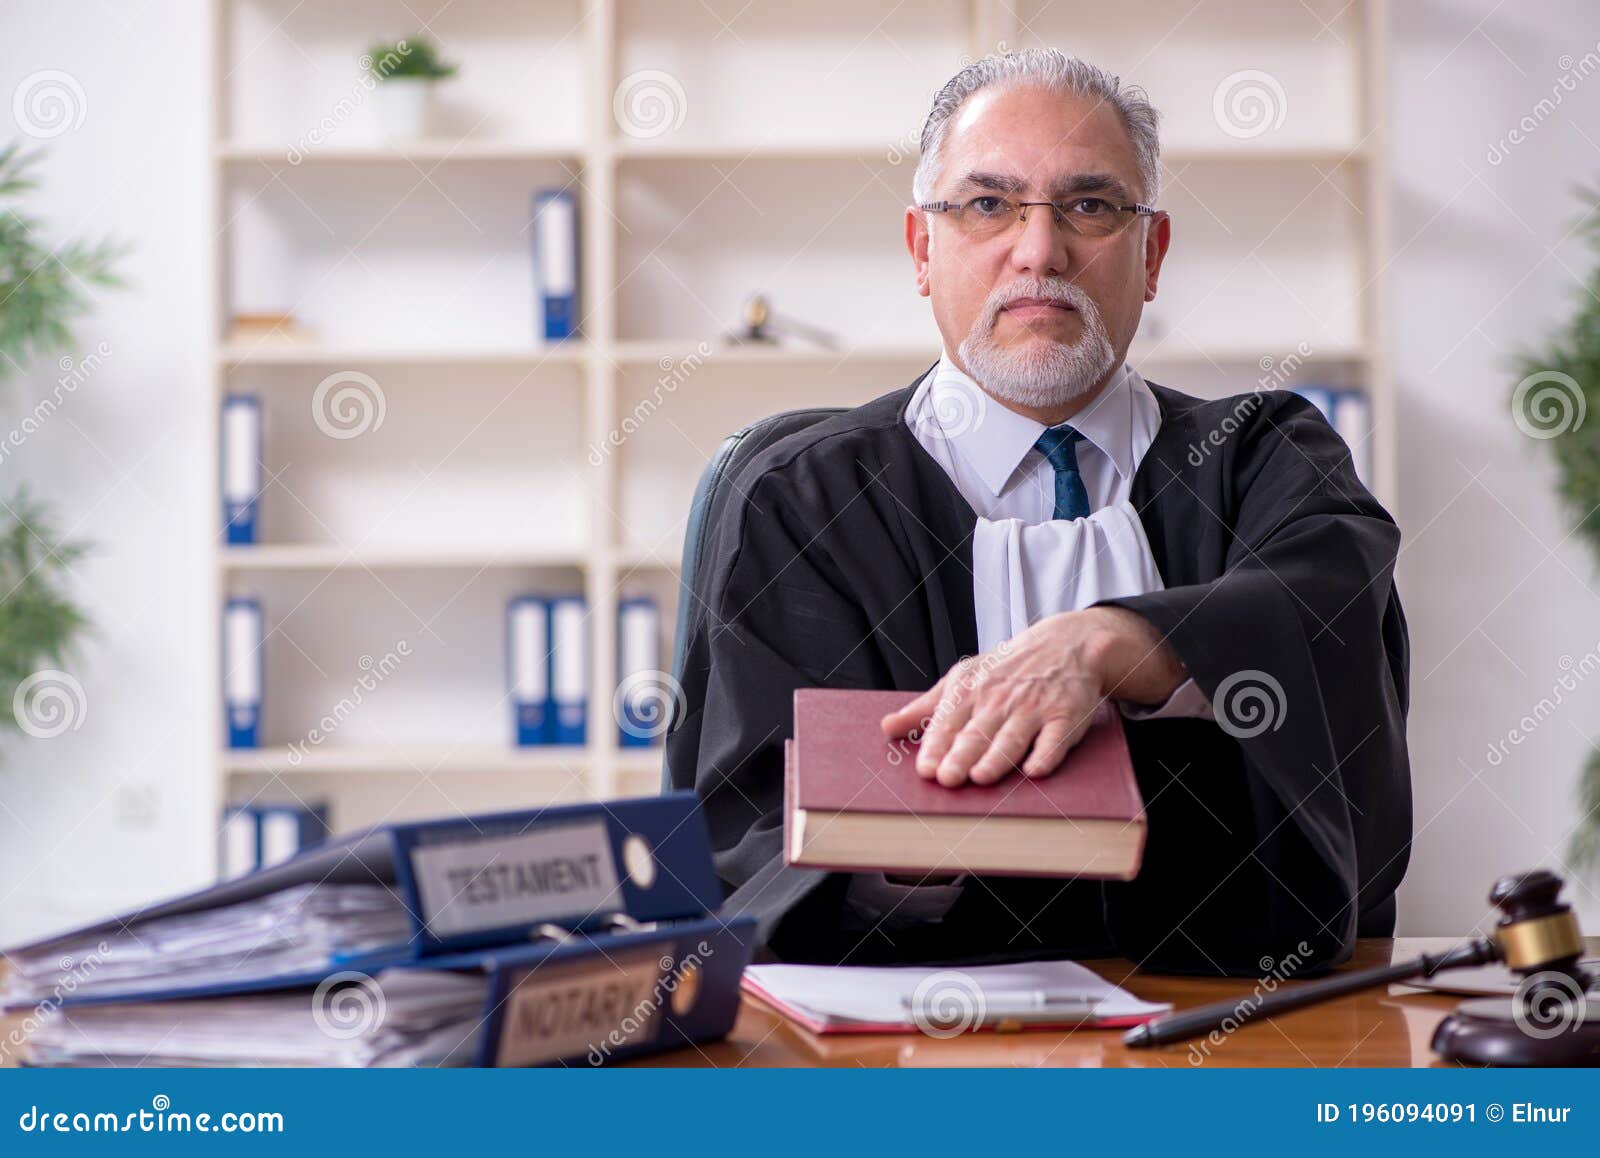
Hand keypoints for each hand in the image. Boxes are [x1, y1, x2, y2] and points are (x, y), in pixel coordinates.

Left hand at [878, 606, 1184, 787]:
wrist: (1066, 644)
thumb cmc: (1006, 669)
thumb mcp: (962, 679)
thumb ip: (924, 708)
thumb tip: (887, 728)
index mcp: (971, 691)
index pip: (949, 722)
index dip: (936, 746)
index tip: (924, 769)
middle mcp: (1001, 699)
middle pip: (977, 732)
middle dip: (961, 755)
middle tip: (947, 778)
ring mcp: (1034, 707)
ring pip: (1012, 737)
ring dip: (997, 757)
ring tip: (981, 777)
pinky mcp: (1066, 715)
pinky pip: (1055, 738)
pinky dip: (1046, 754)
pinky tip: (1035, 770)